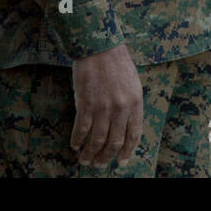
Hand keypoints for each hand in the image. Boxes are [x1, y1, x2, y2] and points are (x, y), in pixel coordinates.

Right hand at [70, 43, 142, 166]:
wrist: (99, 46)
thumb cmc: (116, 63)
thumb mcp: (133, 84)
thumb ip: (131, 105)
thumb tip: (126, 127)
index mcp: (136, 103)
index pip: (134, 135)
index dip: (127, 151)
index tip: (121, 161)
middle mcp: (121, 108)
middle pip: (114, 142)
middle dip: (106, 157)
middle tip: (98, 164)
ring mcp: (103, 107)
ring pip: (97, 140)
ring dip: (90, 153)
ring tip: (85, 159)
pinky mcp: (86, 104)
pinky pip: (82, 129)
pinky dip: (77, 140)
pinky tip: (74, 145)